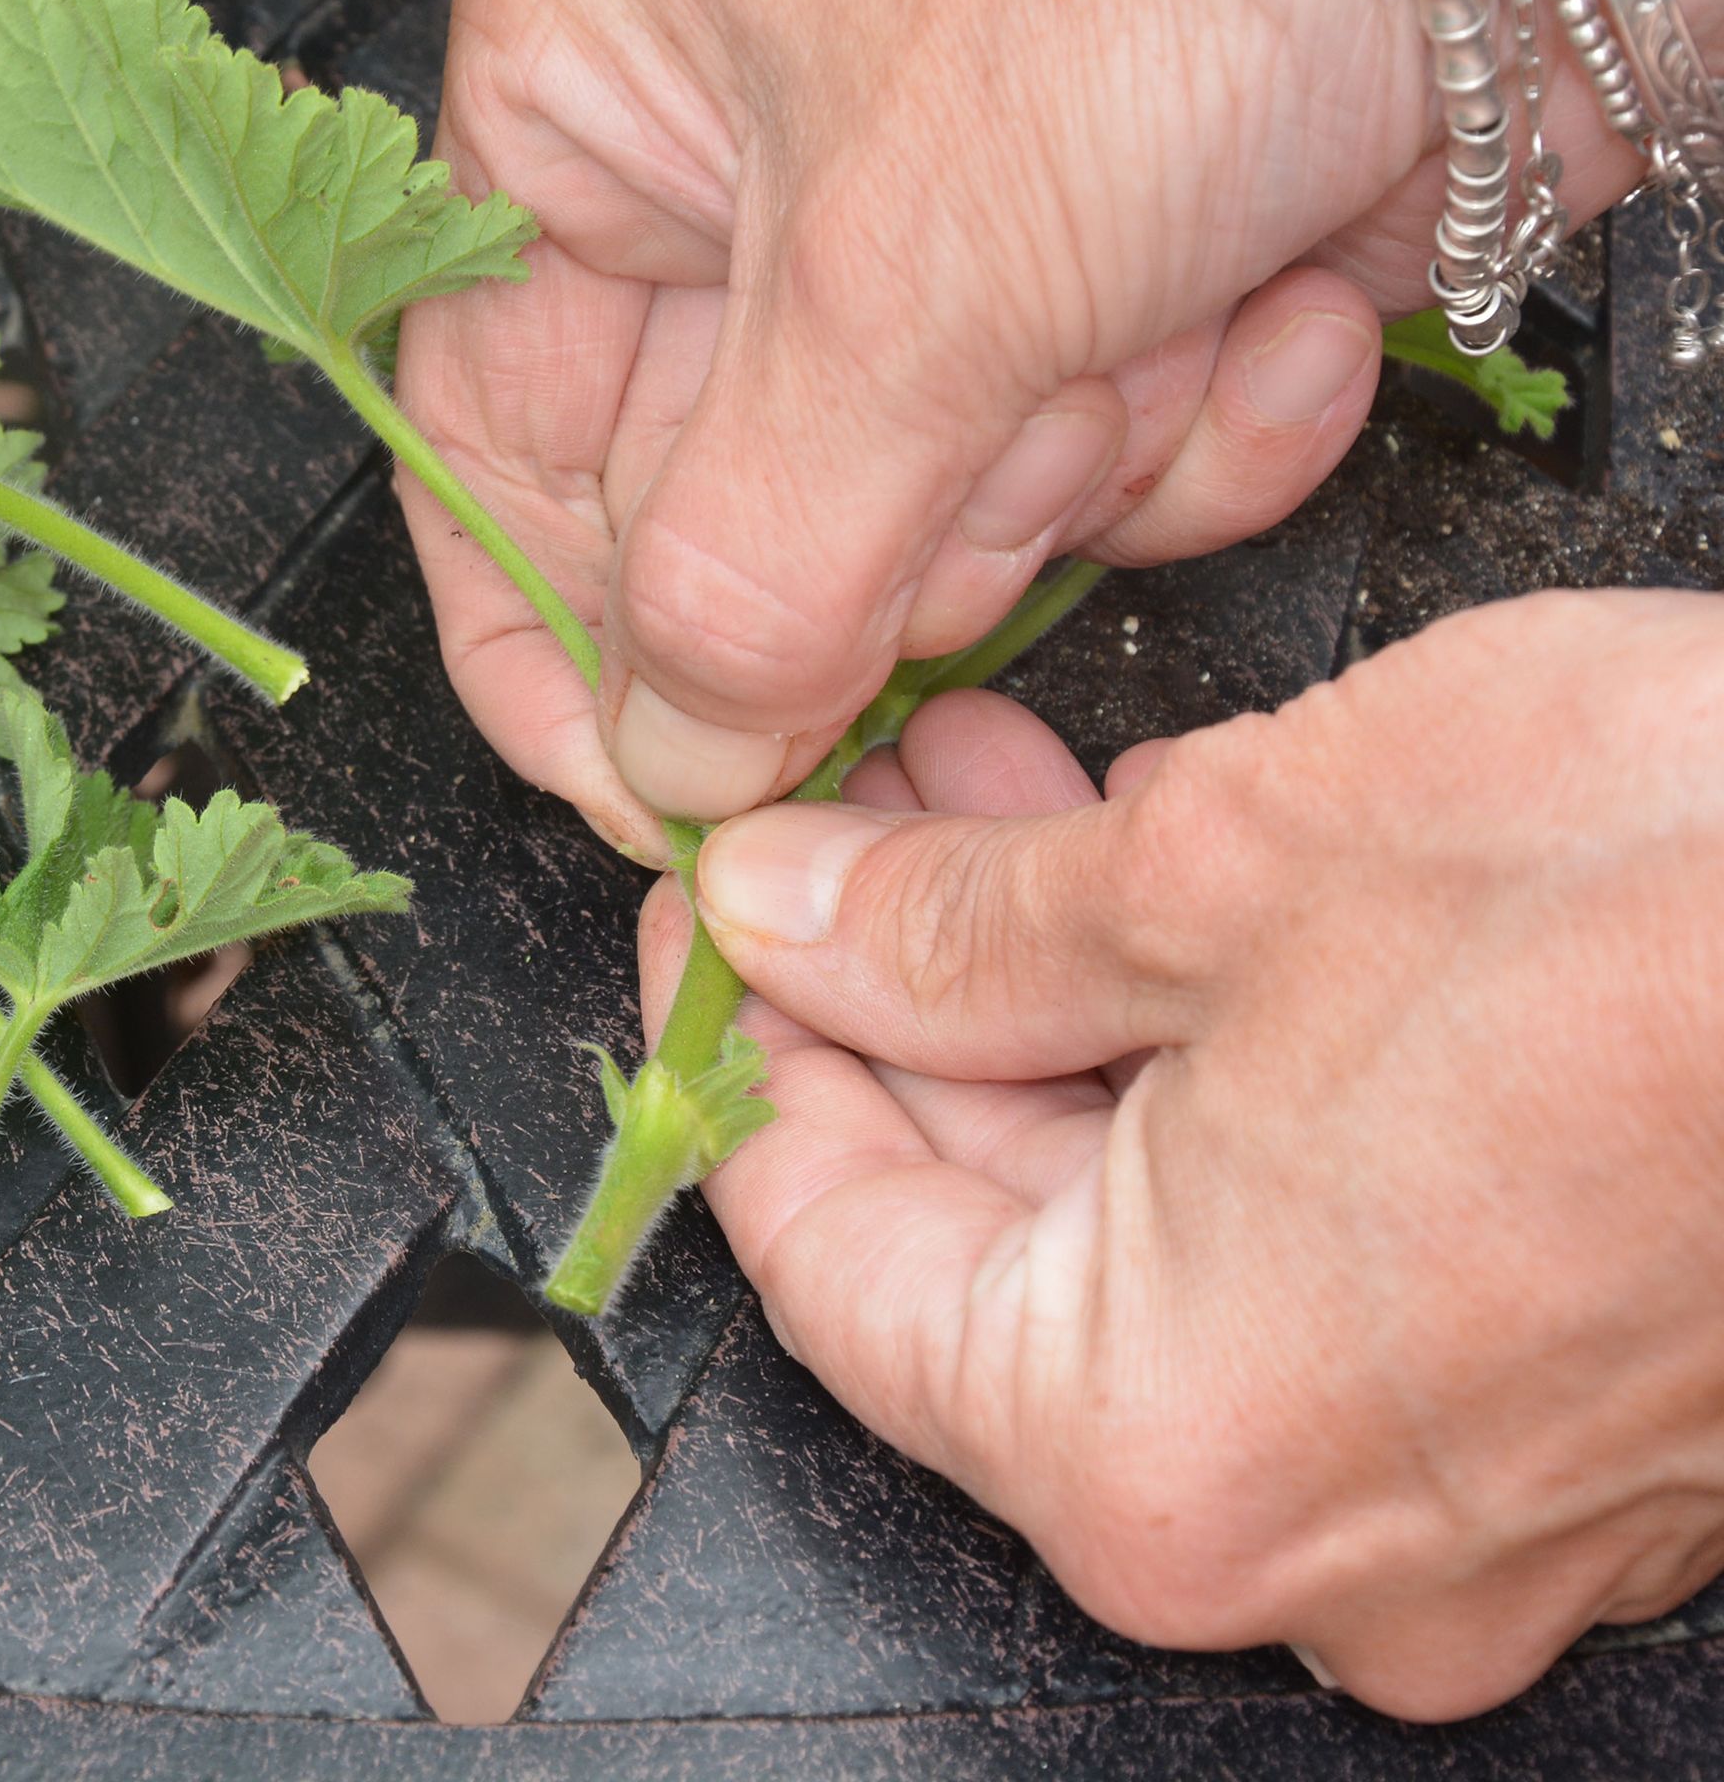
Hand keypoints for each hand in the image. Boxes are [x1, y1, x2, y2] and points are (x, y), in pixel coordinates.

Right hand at [399, 0, 1722, 845]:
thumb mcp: (902, 284)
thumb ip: (756, 571)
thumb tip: (671, 762)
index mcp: (585, 90)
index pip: (486, 442)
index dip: (567, 648)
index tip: (658, 801)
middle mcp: (737, 172)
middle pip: (729, 521)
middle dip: (903, 523)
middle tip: (996, 429)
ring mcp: (926, 241)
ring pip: (928, 529)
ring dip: (1073, 460)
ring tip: (1152, 304)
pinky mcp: (1090, 296)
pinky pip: (1090, 487)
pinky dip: (1200, 434)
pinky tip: (1275, 303)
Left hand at [676, 589, 1723, 1717]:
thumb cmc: (1690, 896)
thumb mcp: (1233, 856)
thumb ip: (964, 923)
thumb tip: (792, 915)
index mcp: (1166, 1445)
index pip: (834, 1260)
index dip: (755, 1053)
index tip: (727, 917)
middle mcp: (1313, 1533)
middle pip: (992, 1258)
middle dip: (916, 1013)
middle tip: (870, 829)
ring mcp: (1460, 1500)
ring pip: (1156, 1246)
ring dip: (1066, 1028)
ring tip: (1013, 822)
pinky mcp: (1568, 1418)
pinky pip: (1308, 1260)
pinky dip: (1221, 1091)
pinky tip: (1190, 916)